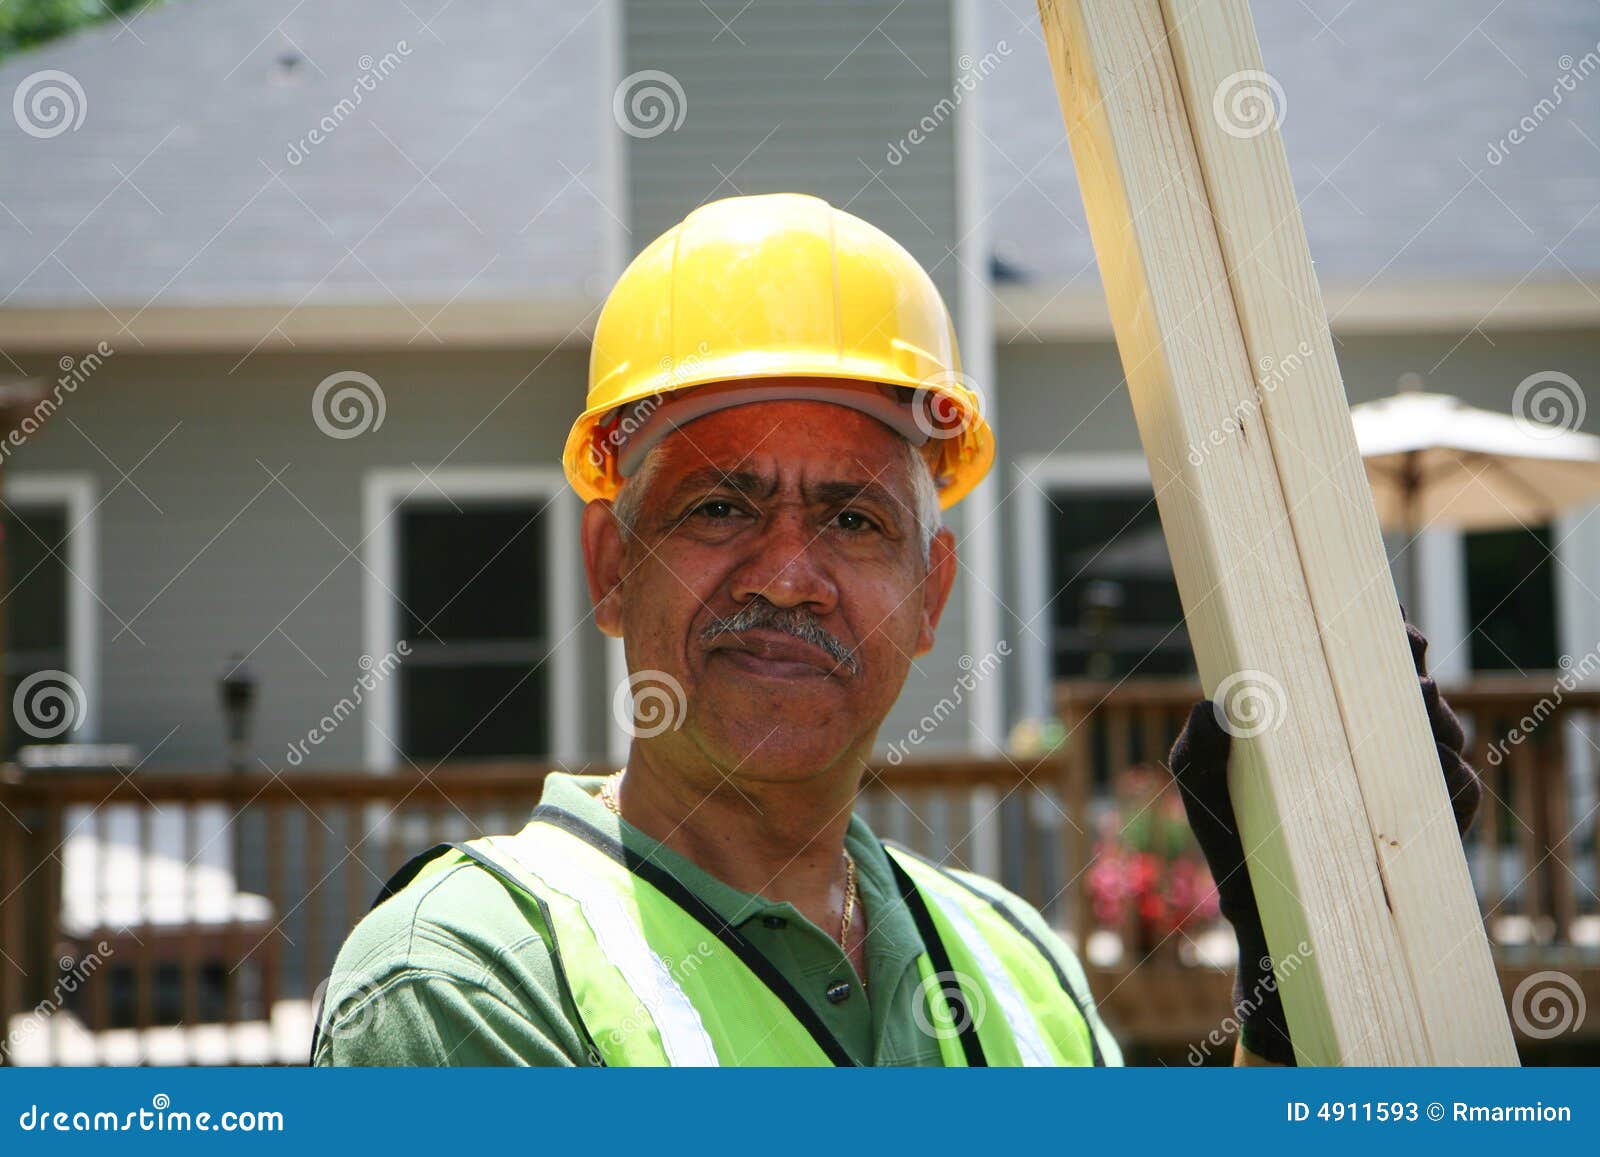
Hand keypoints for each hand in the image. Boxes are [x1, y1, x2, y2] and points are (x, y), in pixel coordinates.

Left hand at [1166, 622, 1480, 1064]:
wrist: (1269, 928)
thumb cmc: (1235, 849)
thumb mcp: (1204, 794)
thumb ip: (1196, 751)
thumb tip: (1210, 706)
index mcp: (1321, 722)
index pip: (1357, 663)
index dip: (1378, 631)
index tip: (1383, 610)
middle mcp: (1367, 745)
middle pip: (1411, 685)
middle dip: (1410, 660)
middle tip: (1406, 647)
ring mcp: (1403, 783)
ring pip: (1445, 730)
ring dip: (1434, 713)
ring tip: (1416, 699)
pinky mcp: (1431, 827)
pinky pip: (1461, 790)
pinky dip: (1452, 776)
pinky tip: (1434, 765)